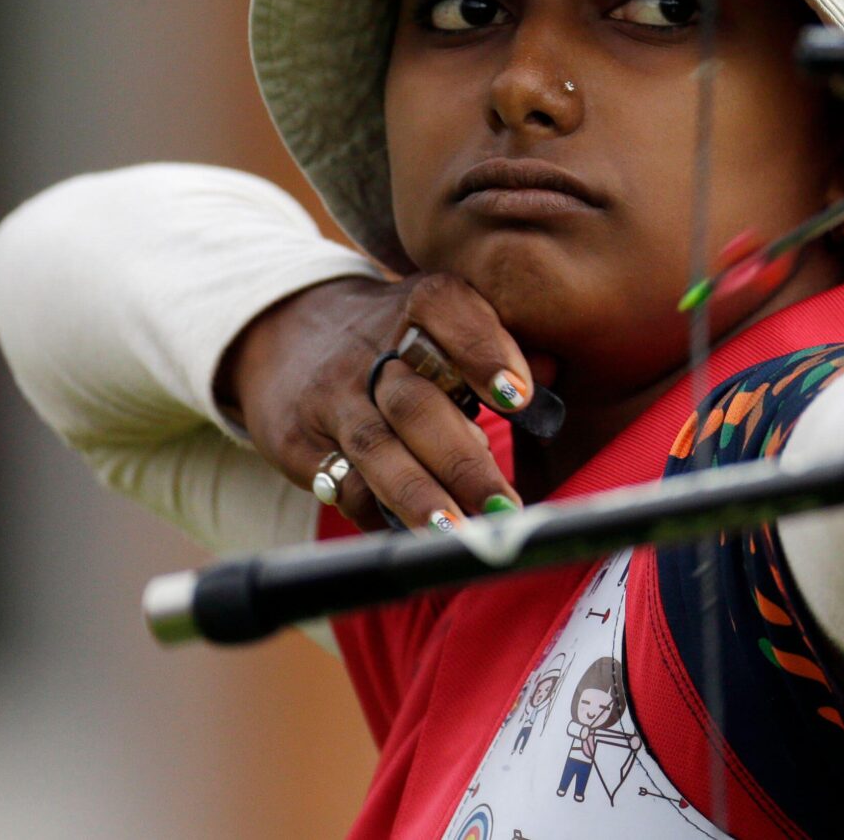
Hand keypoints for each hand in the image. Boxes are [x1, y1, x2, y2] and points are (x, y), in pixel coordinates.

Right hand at [214, 273, 535, 529]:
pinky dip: (383, 516)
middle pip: (415, 401)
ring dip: (420, 497)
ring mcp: (331, 397)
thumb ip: (503, 343)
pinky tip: (417, 541)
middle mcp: (371, 347)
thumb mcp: (447, 319)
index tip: (519, 398)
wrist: (290, 332)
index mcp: (419, 303)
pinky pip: (344, 485)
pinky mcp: (300, 442)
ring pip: (377, 450)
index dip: (484, 352)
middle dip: (463, 459)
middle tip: (505, 505)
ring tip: (459, 536)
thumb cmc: (405, 337)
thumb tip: (553, 371)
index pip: (448, 312)